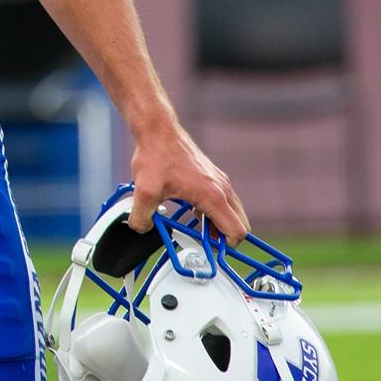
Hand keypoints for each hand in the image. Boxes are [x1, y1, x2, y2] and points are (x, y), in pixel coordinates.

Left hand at [127, 121, 249, 243]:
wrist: (158, 131)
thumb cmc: (156, 156)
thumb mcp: (144, 190)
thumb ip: (142, 216)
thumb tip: (141, 228)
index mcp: (213, 196)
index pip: (237, 232)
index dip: (225, 247)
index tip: (206, 249)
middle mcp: (222, 189)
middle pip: (239, 224)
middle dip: (223, 238)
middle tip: (201, 241)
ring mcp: (220, 181)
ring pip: (232, 214)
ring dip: (218, 225)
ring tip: (195, 229)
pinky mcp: (213, 177)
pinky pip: (223, 203)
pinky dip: (214, 213)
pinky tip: (193, 213)